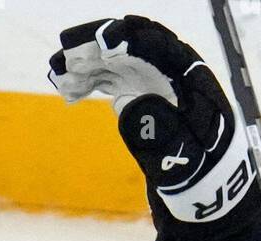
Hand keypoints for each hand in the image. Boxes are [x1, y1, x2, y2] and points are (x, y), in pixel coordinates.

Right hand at [49, 15, 251, 222]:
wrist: (203, 181)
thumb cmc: (198, 167)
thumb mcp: (184, 157)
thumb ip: (160, 134)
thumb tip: (126, 104)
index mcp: (189, 77)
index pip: (159, 46)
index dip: (130, 40)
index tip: (103, 46)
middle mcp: (169, 70)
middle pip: (131, 46)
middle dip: (97, 48)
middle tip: (65, 59)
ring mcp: (151, 79)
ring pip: (114, 61)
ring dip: (84, 65)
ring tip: (57, 77)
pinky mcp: (137, 92)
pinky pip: (109, 79)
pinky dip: (87, 82)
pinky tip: (66, 91)